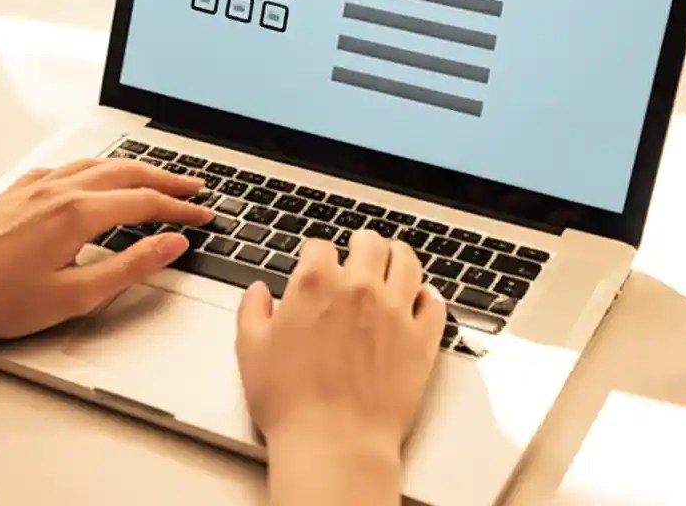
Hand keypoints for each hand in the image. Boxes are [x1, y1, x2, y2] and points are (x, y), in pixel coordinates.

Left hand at [0, 158, 213, 342]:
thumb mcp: (78, 295)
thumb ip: (131, 266)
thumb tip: (170, 245)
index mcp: (77, 213)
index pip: (145, 202)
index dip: (181, 209)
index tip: (203, 214)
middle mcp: (57, 190)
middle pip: (127, 173)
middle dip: (166, 179)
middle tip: (194, 188)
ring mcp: (35, 186)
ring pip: (97, 164)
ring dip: (133, 169)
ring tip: (156, 177)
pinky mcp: (18, 191)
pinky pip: (67, 167)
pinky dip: (96, 169)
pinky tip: (96, 178)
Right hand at [235, 231, 444, 504]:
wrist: (334, 443)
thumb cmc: (290, 403)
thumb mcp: (250, 352)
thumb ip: (252, 312)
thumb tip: (257, 292)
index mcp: (315, 285)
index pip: (319, 247)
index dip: (315, 254)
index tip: (316, 262)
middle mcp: (359, 289)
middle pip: (369, 243)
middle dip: (361, 243)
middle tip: (359, 249)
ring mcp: (396, 311)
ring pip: (407, 262)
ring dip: (397, 255)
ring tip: (393, 257)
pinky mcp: (422, 339)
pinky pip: (435, 304)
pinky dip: (428, 296)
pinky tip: (421, 297)